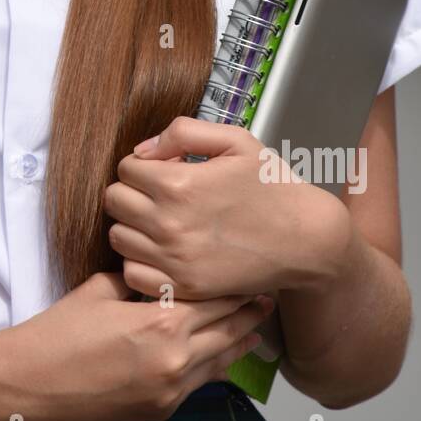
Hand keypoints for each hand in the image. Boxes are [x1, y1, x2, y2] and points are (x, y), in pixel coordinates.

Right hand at [0, 271, 275, 420]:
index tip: (252, 272)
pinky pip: (199, 384)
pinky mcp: (159, 411)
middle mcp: (175, 360)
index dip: (236, 286)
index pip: (216, 300)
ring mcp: (170, 392)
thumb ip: (140, 279)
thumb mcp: (101, 288)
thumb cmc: (59, 330)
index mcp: (161, 323)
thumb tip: (161, 271)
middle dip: (248, 312)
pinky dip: (215, 366)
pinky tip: (224, 354)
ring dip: (239, 341)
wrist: (30, 382)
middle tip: (268, 294)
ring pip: (220, 362)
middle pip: (227, 331)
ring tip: (257, 325)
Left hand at [104, 116, 347, 301]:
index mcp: (178, 184)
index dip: (143, 165)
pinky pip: (132, 274)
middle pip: (114, 202)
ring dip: (133, 226)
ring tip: (162, 221)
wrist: (306, 239)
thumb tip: (142, 150)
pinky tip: (163, 250)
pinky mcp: (184, 287)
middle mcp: (169, 224)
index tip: (163, 171)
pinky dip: (140, 261)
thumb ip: (182, 133)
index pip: (125, 169)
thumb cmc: (272, 186)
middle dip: (132, 192)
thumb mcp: (235, 141)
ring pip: (118, 237)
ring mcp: (175, 260)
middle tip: (159, 195)